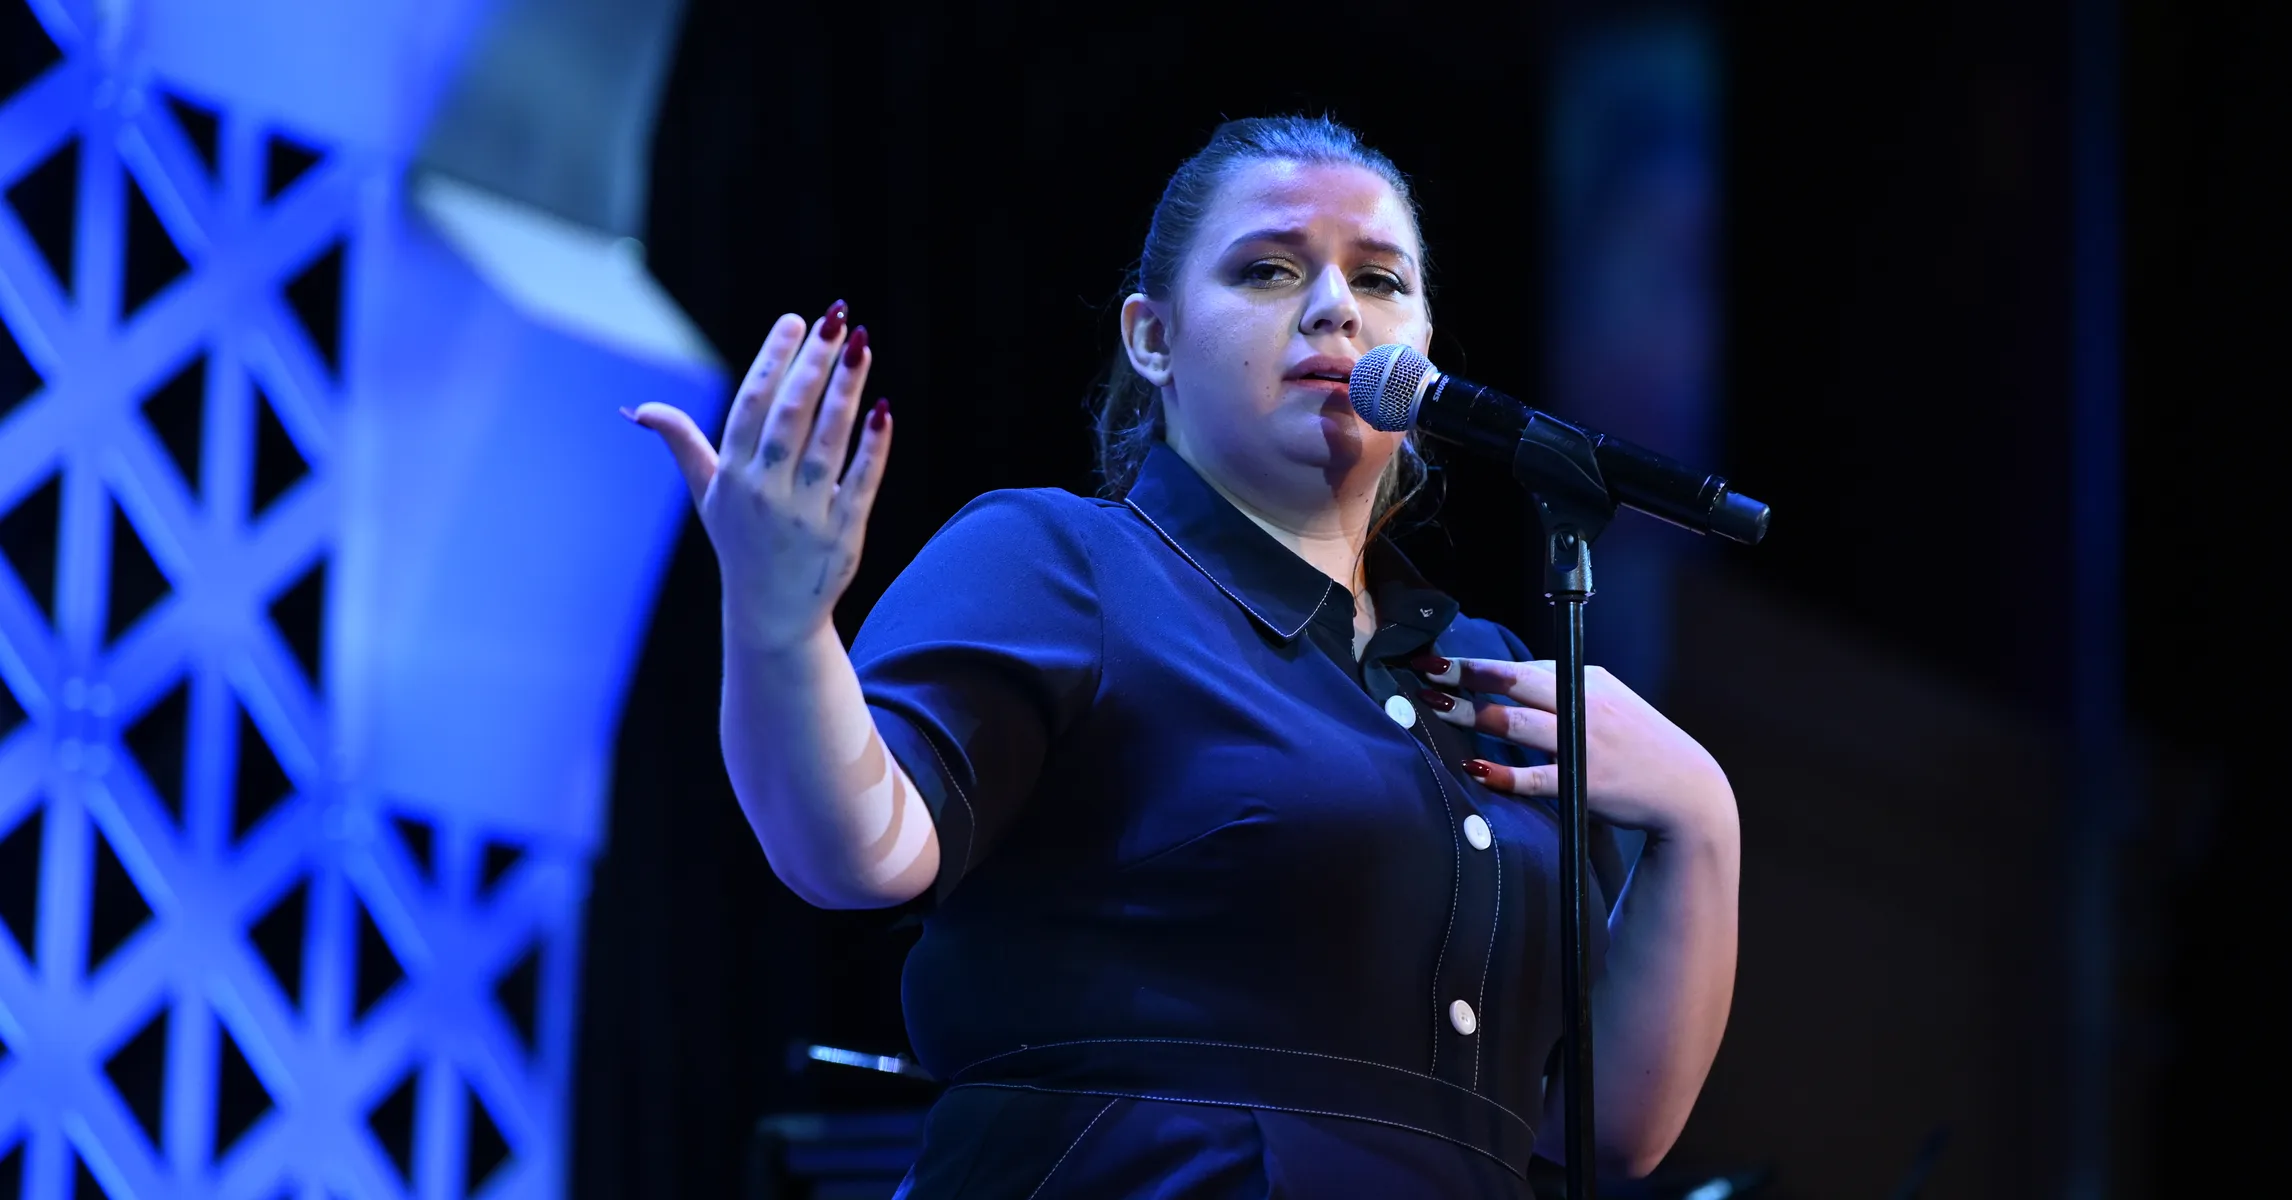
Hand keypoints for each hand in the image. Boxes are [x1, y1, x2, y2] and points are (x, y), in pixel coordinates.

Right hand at [626, 300, 890, 651]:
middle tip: (834, 320)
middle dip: (813, 364)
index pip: (751, 406)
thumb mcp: (707, 494)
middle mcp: (765, 493)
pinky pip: (860, 482)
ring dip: (845, 392)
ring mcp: (806, 515)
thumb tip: (640, 409)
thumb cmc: (739, 542)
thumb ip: (683, 445)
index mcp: (733, 476)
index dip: (773, 360)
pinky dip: (873, 447)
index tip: (795, 320)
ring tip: (860, 347)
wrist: (770, 614)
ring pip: (828, 443)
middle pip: (790, 416)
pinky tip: (882, 409)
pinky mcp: (843, 534)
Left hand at [1414, 655, 1734, 840]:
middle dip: (1466, 675)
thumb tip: (1507, 683)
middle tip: (1426, 673)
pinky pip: (1536, 776)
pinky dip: (1504, 772)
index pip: (1522, 668)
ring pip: (1519, 723)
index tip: (1437, 660)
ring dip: (1475, 715)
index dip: (1476, 664)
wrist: (1686, 790)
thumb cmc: (1638, 745)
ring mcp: (1585, 743)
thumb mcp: (1608, 703)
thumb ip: (1563, 691)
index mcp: (1588, 681)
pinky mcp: (1585, 782)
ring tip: (1438, 709)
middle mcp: (1585, 705)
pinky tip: (1475, 767)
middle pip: (1515, 683)